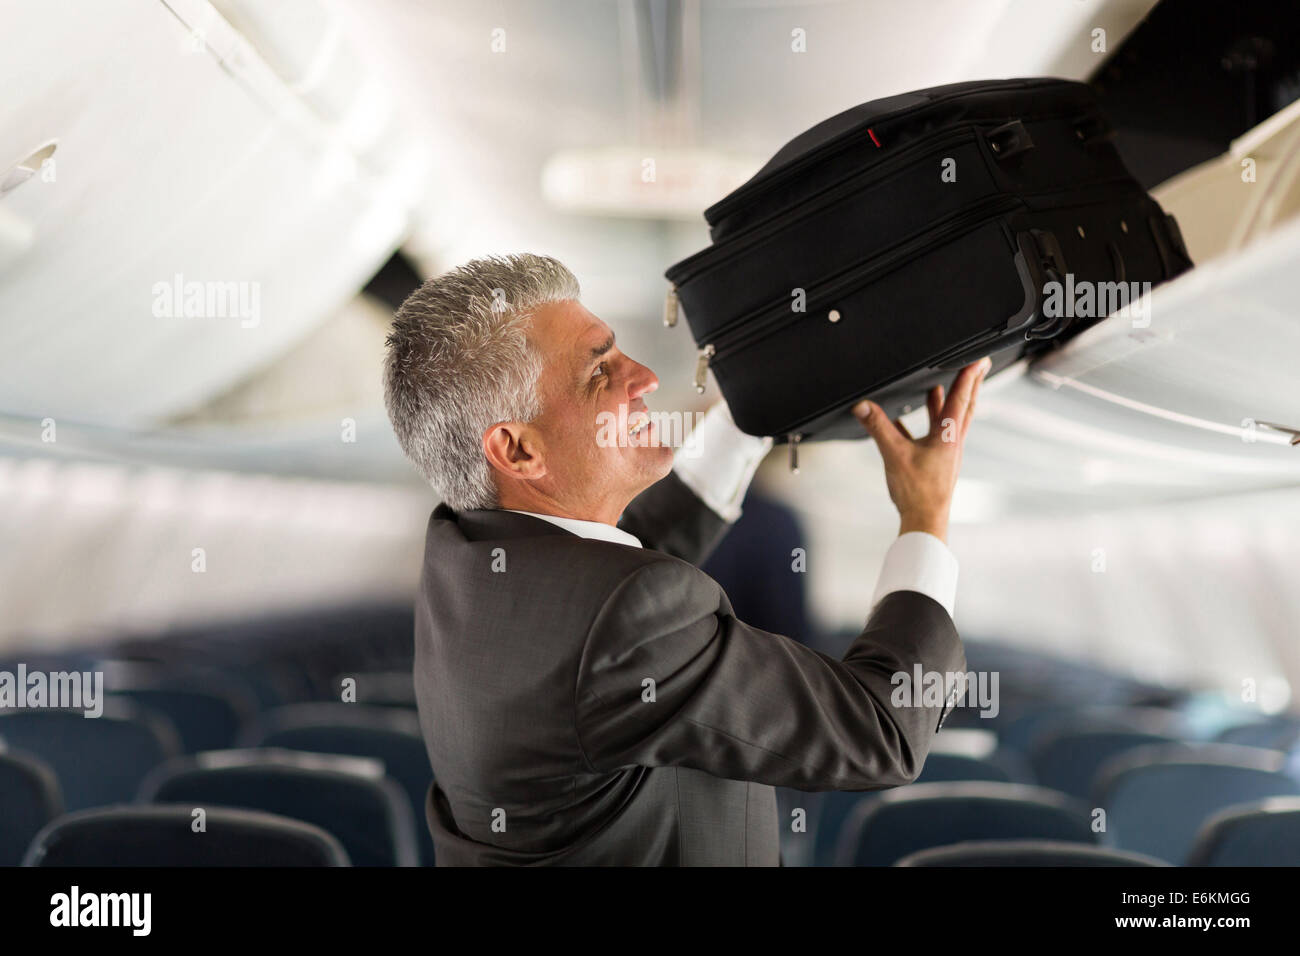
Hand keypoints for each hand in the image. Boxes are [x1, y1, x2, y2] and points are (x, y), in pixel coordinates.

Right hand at [851, 357, 990, 543]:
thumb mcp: (894, 454)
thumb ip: (878, 427)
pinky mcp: (936, 460)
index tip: (979, 358)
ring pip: (950, 419)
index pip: (961, 398)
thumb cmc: (918, 493)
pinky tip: (908, 421)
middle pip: (965, 405)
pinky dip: (925, 422)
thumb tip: (864, 406)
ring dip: (948, 400)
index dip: (968, 376)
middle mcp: (951, 441)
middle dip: (970, 384)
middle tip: (977, 366)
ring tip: (941, 385)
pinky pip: (932, 433)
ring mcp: (945, 451)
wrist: (925, 520)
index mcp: (948, 436)